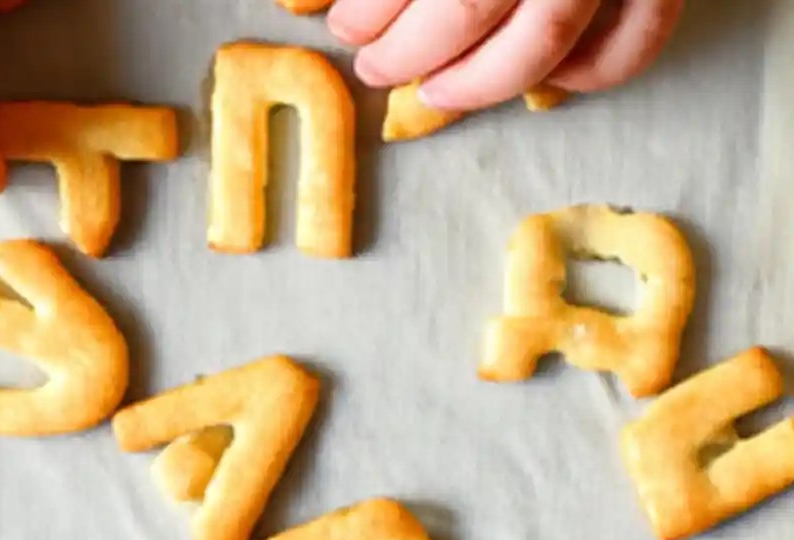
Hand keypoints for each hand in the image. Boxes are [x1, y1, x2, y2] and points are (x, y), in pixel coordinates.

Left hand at [327, 0, 683, 110]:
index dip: (371, 10)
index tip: (341, 24)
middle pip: (469, 8)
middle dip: (407, 52)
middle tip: (374, 65)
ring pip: (543, 42)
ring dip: (478, 83)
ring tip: (435, 91)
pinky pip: (638, 36)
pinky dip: (592, 72)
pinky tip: (546, 78)